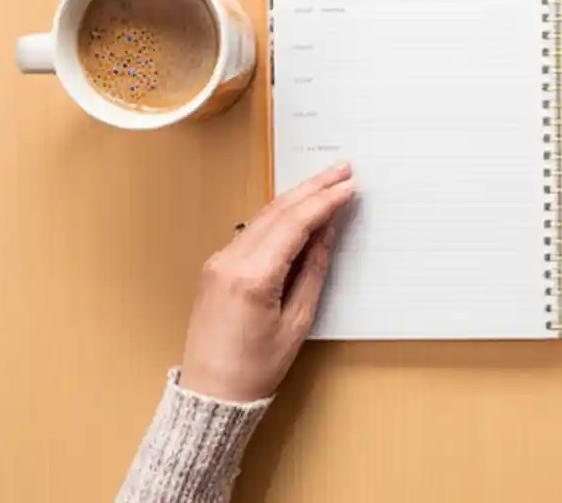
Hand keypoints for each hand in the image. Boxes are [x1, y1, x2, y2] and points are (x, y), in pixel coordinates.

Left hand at [179, 161, 354, 401]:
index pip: (295, 224)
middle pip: (277, 211)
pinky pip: (251, 231)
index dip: (325, 202)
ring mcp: (218, 261)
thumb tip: (326, 232)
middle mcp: (230, 260)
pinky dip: (278, 216)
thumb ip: (312, 270)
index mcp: (253, 277)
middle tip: (342, 168)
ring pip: (262, 217)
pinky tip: (297, 209)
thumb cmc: (257, 367)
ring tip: (325, 182)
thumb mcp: (297, 321)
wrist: (211, 393)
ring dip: (295, 197)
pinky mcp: (215, 266)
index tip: (349, 186)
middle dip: (312, 188)